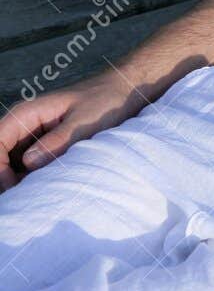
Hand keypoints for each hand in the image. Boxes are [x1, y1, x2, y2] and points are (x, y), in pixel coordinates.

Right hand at [0, 71, 147, 190]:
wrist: (125, 91)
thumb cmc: (106, 101)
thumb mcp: (84, 122)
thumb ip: (57, 141)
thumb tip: (28, 162)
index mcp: (27, 113)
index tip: (14, 187)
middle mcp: (25, 123)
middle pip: (1, 155)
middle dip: (6, 177)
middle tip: (24, 199)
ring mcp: (34, 134)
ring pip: (13, 162)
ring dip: (18, 179)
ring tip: (35, 197)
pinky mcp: (46, 144)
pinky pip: (29, 164)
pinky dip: (32, 177)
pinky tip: (44, 189)